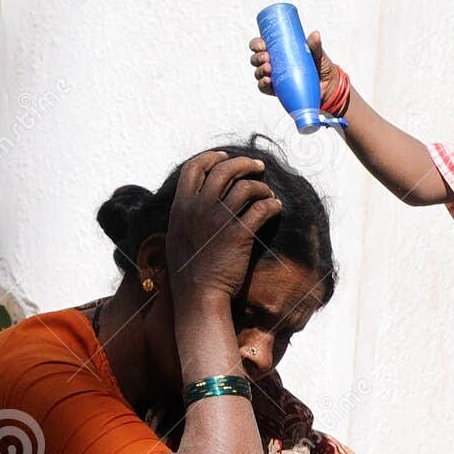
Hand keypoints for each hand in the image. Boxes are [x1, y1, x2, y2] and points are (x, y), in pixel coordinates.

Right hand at [164, 150, 281, 306]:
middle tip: (257, 167)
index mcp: (181, 206)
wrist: (198, 296)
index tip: (225, 157)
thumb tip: (192, 201)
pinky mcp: (240, 234)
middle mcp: (199, 207)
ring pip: (246, 186)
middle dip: (244, 163)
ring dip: (261, 186)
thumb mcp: (176, 236)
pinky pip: (262, 208)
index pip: (194, 167)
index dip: (212, 157)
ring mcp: (220, 219)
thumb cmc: (188, 272)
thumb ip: (184, 215)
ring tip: (268, 193)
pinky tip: (276, 207)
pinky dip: (272, 204)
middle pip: (224, 169)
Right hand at [249, 28, 342, 109]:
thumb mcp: (317, 53)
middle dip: (257, 58)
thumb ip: (315, 45)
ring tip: (268, 69)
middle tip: (266, 57)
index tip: (262, 45)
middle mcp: (273, 63)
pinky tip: (267, 81)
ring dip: (260, 70)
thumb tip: (315, 34)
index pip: (260, 45)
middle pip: (256, 59)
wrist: (328, 86)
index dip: (256, 44)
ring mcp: (275, 77)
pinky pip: (265, 88)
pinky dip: (263, 85)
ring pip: (259, 73)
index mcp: (278, 51)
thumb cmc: (320, 66)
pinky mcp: (278, 91)